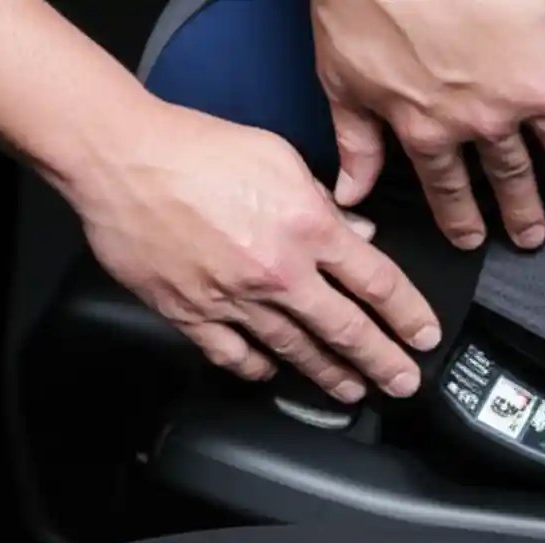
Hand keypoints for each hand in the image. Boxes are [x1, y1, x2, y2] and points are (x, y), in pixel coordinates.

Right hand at [61, 101, 440, 402]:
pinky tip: (271, 373)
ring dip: (329, 375)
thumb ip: (322, 200)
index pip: (377, 282)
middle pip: (346, 330)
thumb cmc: (194, 149)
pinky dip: (257, 368)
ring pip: (295, 351)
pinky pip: (234, 356)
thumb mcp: (278, 156)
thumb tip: (356, 233)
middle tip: (403, 383)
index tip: (424, 336)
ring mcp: (235, 300)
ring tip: (352, 391)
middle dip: (382, 362)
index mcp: (307, 228)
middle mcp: (278, 272)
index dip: (408, 314)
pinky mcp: (192, 314)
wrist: (120, 160)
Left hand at [311, 0, 544, 250]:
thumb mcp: (342, 76)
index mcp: (413, 126)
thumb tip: (352, 193)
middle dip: (503, 217)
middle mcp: (460, 130)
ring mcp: (503, 110)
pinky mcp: (542, 83)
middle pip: (488, 182)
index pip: (439, 185)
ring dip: (537, 205)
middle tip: (521, 241)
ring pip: (526, 169)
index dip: (455, 215)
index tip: (467, 238)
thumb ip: (355, 138)